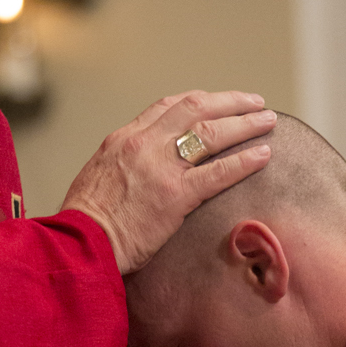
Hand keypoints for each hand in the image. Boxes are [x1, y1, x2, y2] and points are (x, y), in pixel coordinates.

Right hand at [62, 92, 274, 274]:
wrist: (76, 245)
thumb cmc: (84, 222)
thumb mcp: (98, 178)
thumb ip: (123, 165)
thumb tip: (141, 168)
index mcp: (123, 138)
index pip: (167, 106)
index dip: (200, 100)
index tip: (219, 101)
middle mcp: (143, 144)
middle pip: (196, 108)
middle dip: (230, 102)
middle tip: (255, 102)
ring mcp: (161, 167)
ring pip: (212, 132)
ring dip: (245, 124)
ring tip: (268, 121)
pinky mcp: (176, 196)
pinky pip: (219, 172)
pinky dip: (244, 161)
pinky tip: (264, 155)